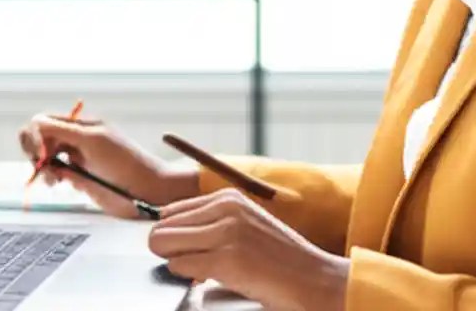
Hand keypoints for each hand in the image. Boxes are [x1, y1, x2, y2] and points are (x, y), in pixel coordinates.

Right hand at [18, 113, 197, 218]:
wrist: (147, 190)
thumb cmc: (125, 162)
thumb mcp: (92, 140)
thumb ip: (63, 131)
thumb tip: (34, 124)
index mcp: (81, 125)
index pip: (44, 122)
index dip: (36, 136)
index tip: (42, 153)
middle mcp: (77, 140)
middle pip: (40, 139)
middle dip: (35, 151)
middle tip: (42, 167)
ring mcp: (77, 159)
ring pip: (45, 158)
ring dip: (42, 167)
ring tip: (54, 180)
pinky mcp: (80, 178)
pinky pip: (56, 173)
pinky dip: (52, 177)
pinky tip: (61, 182)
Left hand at [148, 189, 349, 310]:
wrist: (314, 278)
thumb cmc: (280, 259)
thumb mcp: (246, 226)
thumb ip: (212, 223)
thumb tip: (165, 233)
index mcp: (229, 197)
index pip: (170, 212)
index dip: (173, 236)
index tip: (188, 250)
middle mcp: (226, 209)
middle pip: (161, 228)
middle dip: (170, 250)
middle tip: (194, 264)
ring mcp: (226, 233)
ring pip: (163, 244)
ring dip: (178, 262)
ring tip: (205, 270)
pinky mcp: (226, 259)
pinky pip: (178, 266)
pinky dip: (187, 276)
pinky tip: (211, 278)